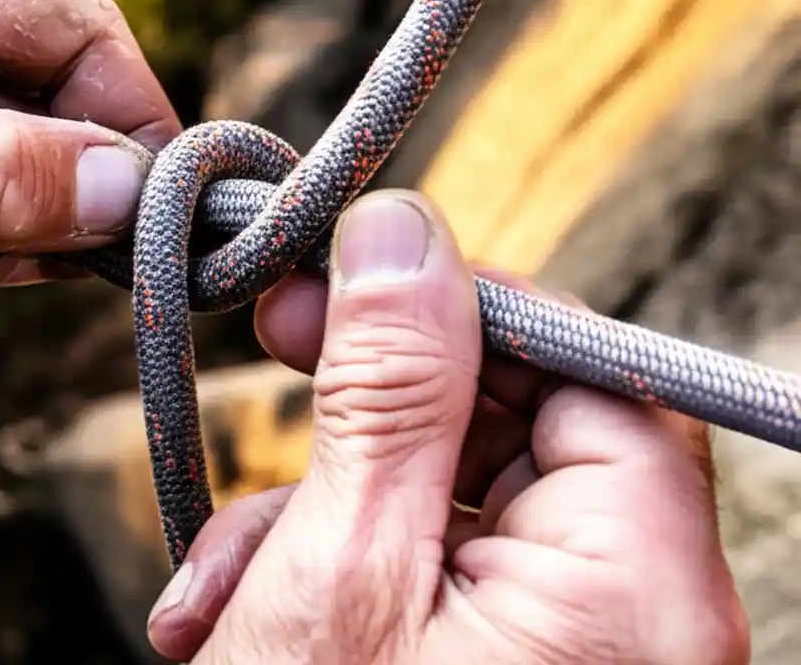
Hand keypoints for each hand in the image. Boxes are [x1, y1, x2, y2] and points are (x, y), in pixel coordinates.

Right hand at [147, 190, 749, 663]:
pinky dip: (333, 583)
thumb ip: (387, 390)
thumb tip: (400, 234)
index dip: (460, 310)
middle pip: (510, 437)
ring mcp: (568, 659)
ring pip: (448, 512)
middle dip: (358, 427)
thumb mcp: (339, 569)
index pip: (585, 374)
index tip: (340, 284)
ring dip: (316, 520)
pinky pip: (431, 586)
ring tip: (221, 593)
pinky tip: (240, 624)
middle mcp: (633, 625)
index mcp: (635, 591)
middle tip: (260, 381)